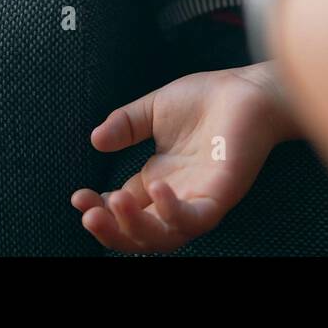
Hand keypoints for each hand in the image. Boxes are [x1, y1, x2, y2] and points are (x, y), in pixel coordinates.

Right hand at [71, 61, 297, 252]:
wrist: (248, 89)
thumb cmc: (208, 98)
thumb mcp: (154, 109)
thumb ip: (126, 124)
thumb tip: (95, 141)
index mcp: (158, 180)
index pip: (123, 210)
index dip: (99, 209)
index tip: (79, 197)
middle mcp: (176, 196)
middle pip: (138, 234)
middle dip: (109, 231)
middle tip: (87, 213)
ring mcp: (198, 199)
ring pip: (163, 237)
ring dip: (134, 228)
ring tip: (113, 204)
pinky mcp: (220, 196)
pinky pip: (194, 219)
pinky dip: (172, 212)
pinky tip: (155, 189)